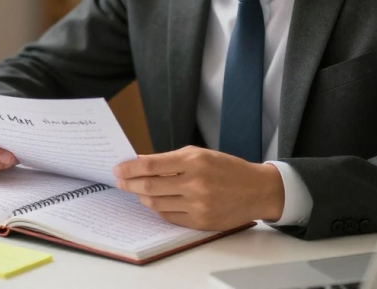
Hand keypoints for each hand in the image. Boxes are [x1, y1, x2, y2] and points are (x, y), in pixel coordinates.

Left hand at [113, 146, 284, 229]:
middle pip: (149, 186)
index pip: (151, 165)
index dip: (130, 167)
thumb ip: (170, 160)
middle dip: (130, 183)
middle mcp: (195, 183)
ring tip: (137, 190)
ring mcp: (198, 205)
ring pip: (157, 204)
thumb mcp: (201, 155)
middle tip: (120, 180)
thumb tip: (141, 162)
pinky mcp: (201, 222)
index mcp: (194, 161)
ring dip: (142, 196)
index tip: (118, 169)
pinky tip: (155, 201)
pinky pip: (169, 217)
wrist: (258, 190)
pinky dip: (158, 209)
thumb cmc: (228, 169)